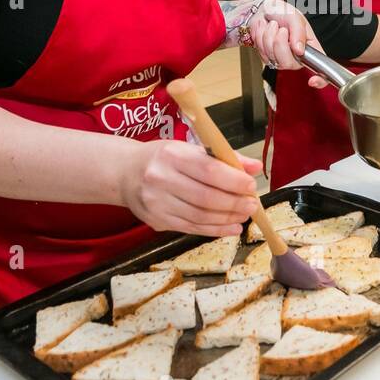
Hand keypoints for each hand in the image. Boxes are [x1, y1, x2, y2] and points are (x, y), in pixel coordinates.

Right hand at [124, 141, 260, 236]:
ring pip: (199, 216)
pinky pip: (191, 228)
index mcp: (172, 155)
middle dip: (234, 203)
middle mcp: (161, 179)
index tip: (251, 185)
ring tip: (244, 216)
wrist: (125, 173)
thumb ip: (224, 158)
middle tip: (251, 204)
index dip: (233, 181)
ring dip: (227, 219)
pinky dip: (214, 230)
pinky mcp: (157, 221)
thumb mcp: (189, 149)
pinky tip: (230, 227)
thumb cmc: (163, 158)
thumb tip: (255, 167)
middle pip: (205, 197)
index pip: (208, 170)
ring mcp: (157, 203)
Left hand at [244, 0, 326, 87]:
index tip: (312, 81)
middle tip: (281, 29)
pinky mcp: (267, 59)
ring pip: (272, 56)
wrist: (265, 10)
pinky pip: (262, 52)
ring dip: (269, 35)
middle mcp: (297, 58)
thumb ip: (299, 33)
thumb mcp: (295, 17)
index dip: (320, 80)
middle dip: (280, 42)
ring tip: (273, 26)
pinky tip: (266, 30)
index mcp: (310, 49)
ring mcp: (282, 60)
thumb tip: (299, 50)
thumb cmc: (283, 13)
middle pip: (288, 63)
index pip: (322, 70)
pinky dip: (260, 36)